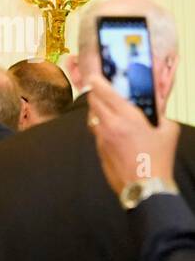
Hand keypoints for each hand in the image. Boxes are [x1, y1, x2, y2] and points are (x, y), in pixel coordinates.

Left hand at [85, 72, 178, 193]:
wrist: (145, 186)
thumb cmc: (159, 159)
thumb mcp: (168, 131)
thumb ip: (161, 112)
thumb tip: (158, 101)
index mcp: (128, 118)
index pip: (105, 93)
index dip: (97, 81)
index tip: (93, 75)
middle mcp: (110, 126)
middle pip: (93, 102)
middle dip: (95, 93)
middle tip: (99, 88)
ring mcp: (102, 139)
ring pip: (92, 117)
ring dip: (97, 109)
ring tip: (106, 106)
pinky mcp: (99, 150)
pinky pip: (96, 132)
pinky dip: (100, 125)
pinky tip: (111, 127)